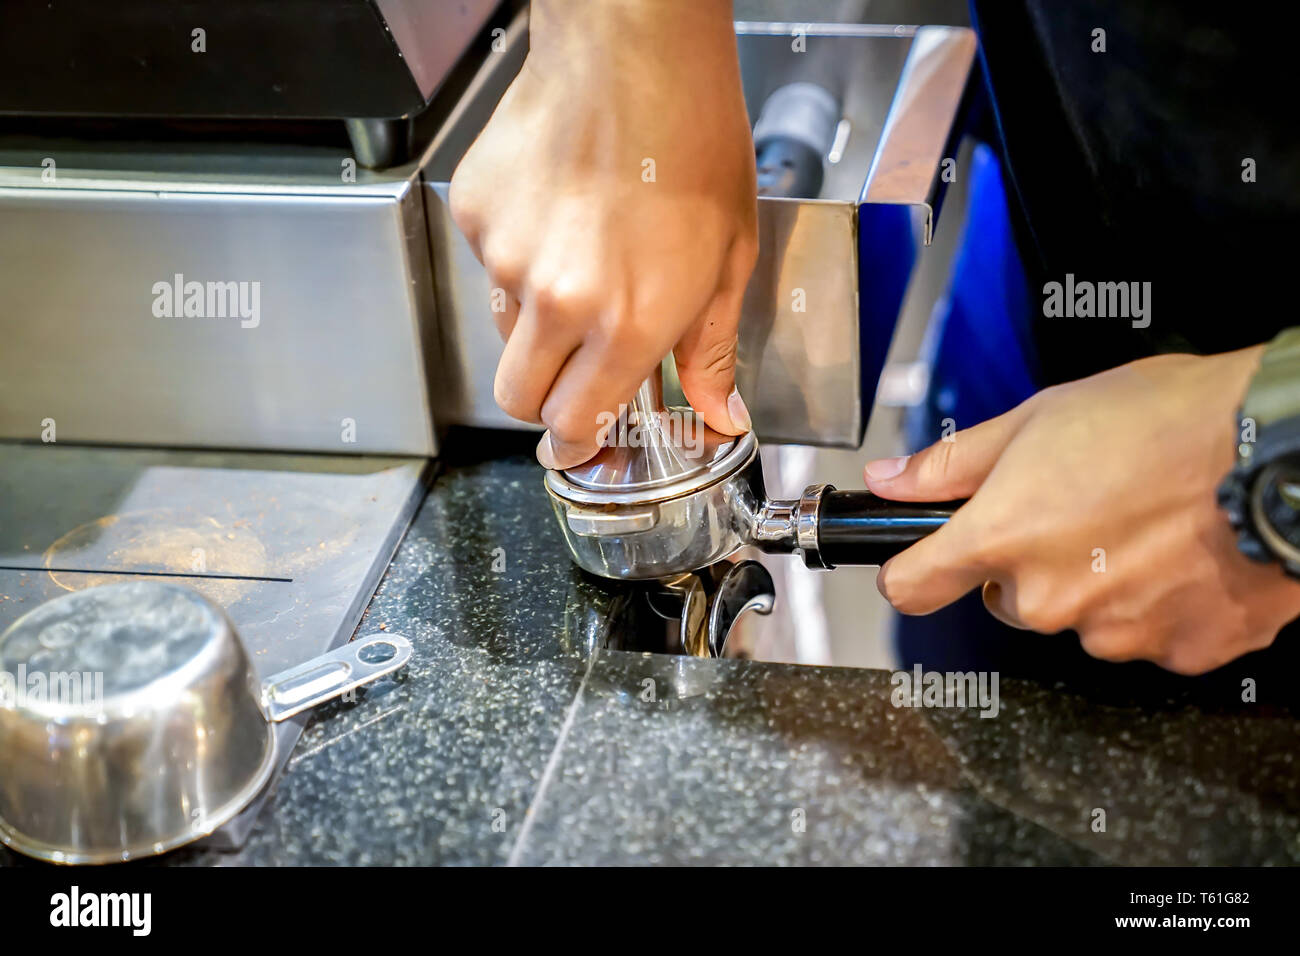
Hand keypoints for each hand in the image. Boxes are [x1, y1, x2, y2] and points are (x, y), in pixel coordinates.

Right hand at [449, 0, 757, 468]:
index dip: (579, 441)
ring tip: (584, 265)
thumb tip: (715, 412)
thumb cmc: (693, 137)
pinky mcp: (475, 216)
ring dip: (537, 326)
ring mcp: (505, 257)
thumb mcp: (728, 257)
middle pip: (518, 398)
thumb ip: (711, 350)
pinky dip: (519, 261)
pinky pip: (489, 269)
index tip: (583, 441)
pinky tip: (561, 218)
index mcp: (627, 322)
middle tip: (577, 372)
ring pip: (503, 333)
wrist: (634, 48)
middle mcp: (557, 301)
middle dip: (546, 400)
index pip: (575, 424)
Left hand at [865, 347, 1299, 674]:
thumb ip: (953, 464)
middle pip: (1009, 598)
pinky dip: (1161, 603)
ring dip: (1099, 584)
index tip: (916, 564)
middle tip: (1081, 508)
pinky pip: (1150, 635)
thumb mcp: (1037, 418)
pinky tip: (1184, 555)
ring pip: (1081, 618)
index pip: (912, 587)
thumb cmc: (1166, 421)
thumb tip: (892, 481)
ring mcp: (1117, 632)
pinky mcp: (1181, 651)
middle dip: (1032, 562)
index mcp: (1002, 538)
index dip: (910, 571)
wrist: (1278, 447)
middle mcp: (1050, 600)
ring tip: (1144, 524)